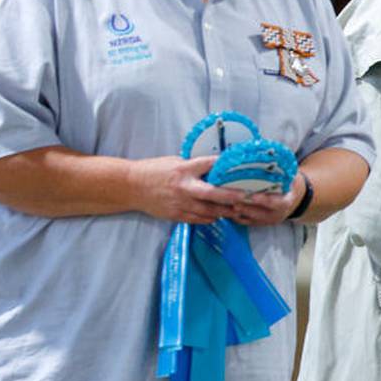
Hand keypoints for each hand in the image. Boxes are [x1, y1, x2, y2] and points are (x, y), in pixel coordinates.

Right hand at [126, 155, 244, 224]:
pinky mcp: (176, 215)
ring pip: (209, 210)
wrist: (132, 187)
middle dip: (232, 196)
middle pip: (213, 193)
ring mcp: (180, 203)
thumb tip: (215, 166)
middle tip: (248, 196)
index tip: (242, 168)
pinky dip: (211, 217)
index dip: (226, 166)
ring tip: (239, 208)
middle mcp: (184, 187)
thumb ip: (195, 166)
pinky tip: (219, 214)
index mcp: (184, 169)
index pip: (209, 164)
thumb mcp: (176, 161)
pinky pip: (199, 219)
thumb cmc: (155, 171)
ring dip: (225, 210)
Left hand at [228, 171, 304, 226]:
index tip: (252, 195)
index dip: (263, 200)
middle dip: (243, 205)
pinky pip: (242, 221)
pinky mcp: (258, 223)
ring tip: (222, 200)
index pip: (275, 203)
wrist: (296, 199)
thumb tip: (265, 154)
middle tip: (229, 197)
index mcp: (286, 201)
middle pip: (257, 212)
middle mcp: (276, 214)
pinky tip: (224, 205)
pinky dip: (233, 214)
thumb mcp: (289, 176)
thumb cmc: (289, 184)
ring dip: (234, 210)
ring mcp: (266, 220)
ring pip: (247, 218)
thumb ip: (279, 170)